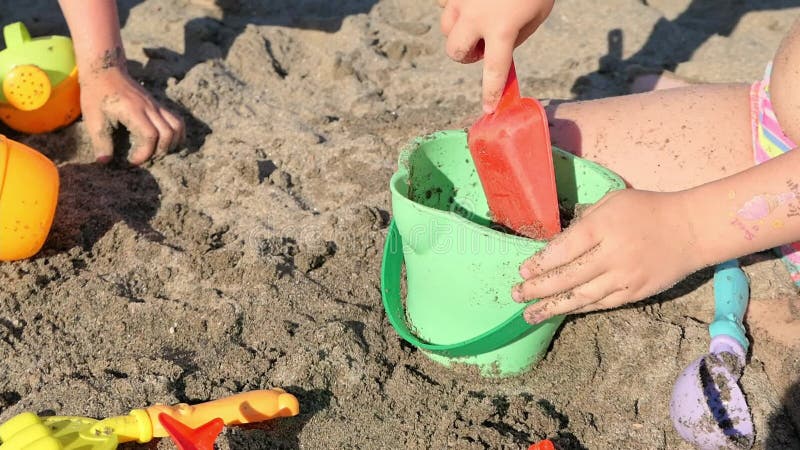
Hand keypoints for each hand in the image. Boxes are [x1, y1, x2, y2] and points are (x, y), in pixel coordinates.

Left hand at [80, 66, 184, 164]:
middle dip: (160, 151)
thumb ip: (100, 141)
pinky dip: (177, 134)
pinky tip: (167, 142)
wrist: (105, 70)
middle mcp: (149, 107)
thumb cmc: (96, 94)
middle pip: (168, 133)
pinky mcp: (158, 105)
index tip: (132, 161)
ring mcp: (156, 106)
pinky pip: (177, 120)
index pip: (150, 135)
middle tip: (146, 157)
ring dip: (172, 143)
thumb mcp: (93, 118)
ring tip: (158, 151)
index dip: (144, 153)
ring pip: (177, 127)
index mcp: (133, 110)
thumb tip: (104, 162)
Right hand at [438, 0, 553, 111]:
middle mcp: (476, 17)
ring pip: (446, 28)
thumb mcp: (536, 16)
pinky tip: (473, 2)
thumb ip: (515, 37)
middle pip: (455, 52)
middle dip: (466, 55)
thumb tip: (495, 51)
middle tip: (481, 47)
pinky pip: (445, 3)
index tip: (488, 108)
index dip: (491, 93)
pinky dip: (455, 6)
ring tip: (478, 20)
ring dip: (460, 31)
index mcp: (503, 29)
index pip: (494, 72)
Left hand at [512, 189, 702, 323]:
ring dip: (552, 306)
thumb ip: (585, 221)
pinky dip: (578, 308)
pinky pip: (600, 304)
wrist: (691, 230)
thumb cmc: (648, 209)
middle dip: (538, 289)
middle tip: (516, 295)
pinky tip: (561, 310)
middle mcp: (612, 255)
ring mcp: (624, 277)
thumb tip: (558, 244)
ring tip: (530, 314)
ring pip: (581, 297)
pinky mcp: (635, 293)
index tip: (523, 270)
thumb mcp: (613, 201)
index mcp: (602, 227)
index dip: (541, 263)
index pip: (564, 249)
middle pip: (567, 277)